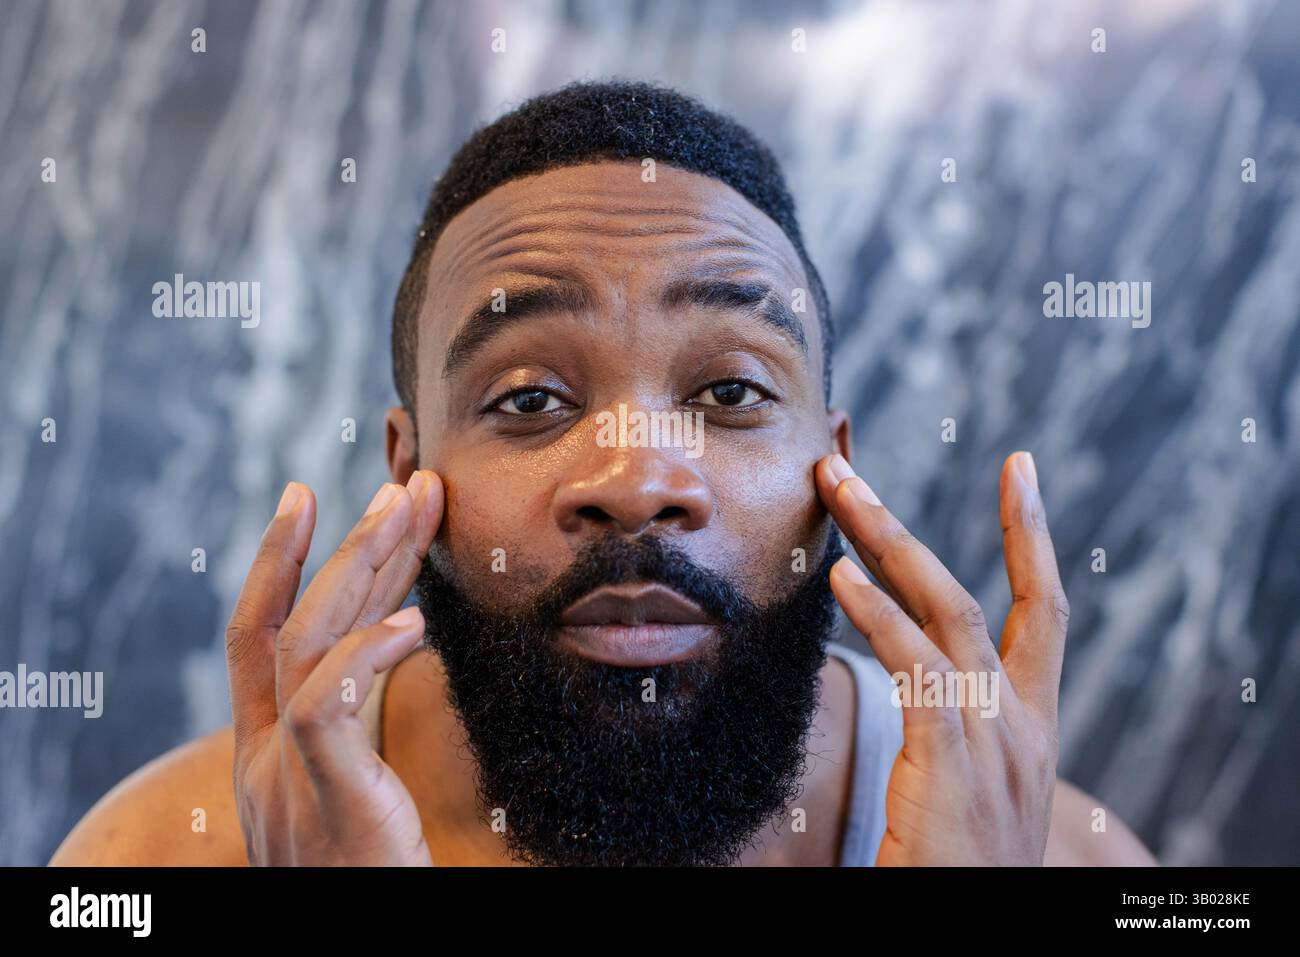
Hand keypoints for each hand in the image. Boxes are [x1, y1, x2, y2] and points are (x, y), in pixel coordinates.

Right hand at [224, 470, 443, 864]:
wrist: (362, 939)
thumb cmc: (369, 875)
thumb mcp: (353, 787)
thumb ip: (361, 721)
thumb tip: (398, 646)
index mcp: (267, 749)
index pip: (260, 634)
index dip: (279, 561)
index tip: (307, 494)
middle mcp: (264, 757)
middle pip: (294, 623)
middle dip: (346, 545)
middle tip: (399, 482)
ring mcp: (286, 780)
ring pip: (308, 647)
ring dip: (362, 570)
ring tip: (411, 511)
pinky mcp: (327, 801)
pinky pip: (330, 710)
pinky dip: (368, 656)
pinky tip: (417, 621)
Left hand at [816, 451, 1068, 864]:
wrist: (979, 927)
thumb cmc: (960, 869)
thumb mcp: (969, 786)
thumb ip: (950, 726)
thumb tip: (912, 674)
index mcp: (1031, 724)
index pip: (1043, 611)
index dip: (1032, 537)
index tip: (1021, 470)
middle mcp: (1021, 722)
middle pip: (975, 593)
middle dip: (907, 523)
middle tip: (851, 467)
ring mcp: (994, 738)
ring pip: (943, 610)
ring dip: (883, 542)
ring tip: (834, 490)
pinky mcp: (955, 760)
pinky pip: (916, 666)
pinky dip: (880, 615)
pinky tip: (841, 577)